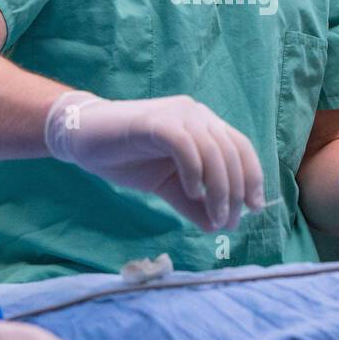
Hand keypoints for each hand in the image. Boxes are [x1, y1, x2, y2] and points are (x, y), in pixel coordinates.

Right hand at [44, 91, 265, 230]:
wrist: (84, 139)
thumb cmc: (128, 158)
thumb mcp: (168, 186)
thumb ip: (194, 203)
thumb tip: (218, 226)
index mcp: (203, 124)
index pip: (240, 147)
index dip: (252, 177)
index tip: (254, 208)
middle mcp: (195, 114)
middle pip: (231, 152)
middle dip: (236, 191)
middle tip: (230, 222)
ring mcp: (176, 114)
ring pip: (213, 150)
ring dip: (219, 188)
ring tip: (215, 216)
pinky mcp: (154, 122)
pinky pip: (185, 145)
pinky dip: (194, 171)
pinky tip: (191, 192)